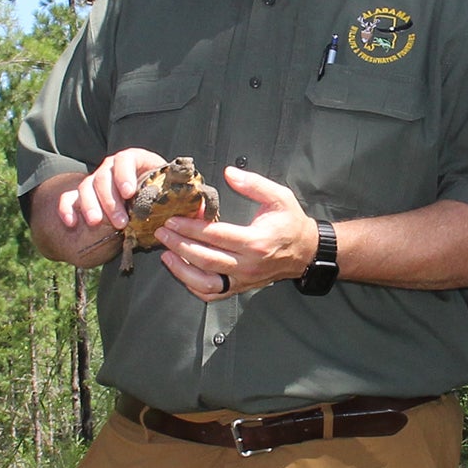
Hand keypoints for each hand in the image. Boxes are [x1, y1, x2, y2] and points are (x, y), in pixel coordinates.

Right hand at [56, 147, 182, 255]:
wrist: (134, 199)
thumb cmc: (159, 196)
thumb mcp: (173, 195)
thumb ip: (187, 200)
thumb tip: (205, 210)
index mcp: (135, 161)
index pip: (126, 159)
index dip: (125, 174)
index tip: (129, 192)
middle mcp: (112, 168)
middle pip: (104, 176)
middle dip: (109, 200)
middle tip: (119, 221)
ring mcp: (94, 181)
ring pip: (86, 187)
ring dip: (89, 205)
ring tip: (96, 223)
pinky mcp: (80, 196)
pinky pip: (67, 199)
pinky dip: (66, 209)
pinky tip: (72, 223)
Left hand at [157, 166, 317, 299]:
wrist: (306, 251)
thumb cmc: (291, 223)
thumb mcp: (279, 197)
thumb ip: (253, 184)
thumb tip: (229, 173)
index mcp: (256, 242)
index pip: (216, 236)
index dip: (191, 228)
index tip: (172, 220)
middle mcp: (248, 264)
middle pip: (206, 260)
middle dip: (179, 245)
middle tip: (162, 233)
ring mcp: (244, 279)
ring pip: (206, 282)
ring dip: (182, 270)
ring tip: (166, 254)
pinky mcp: (241, 287)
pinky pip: (213, 293)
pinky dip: (194, 286)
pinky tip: (181, 271)